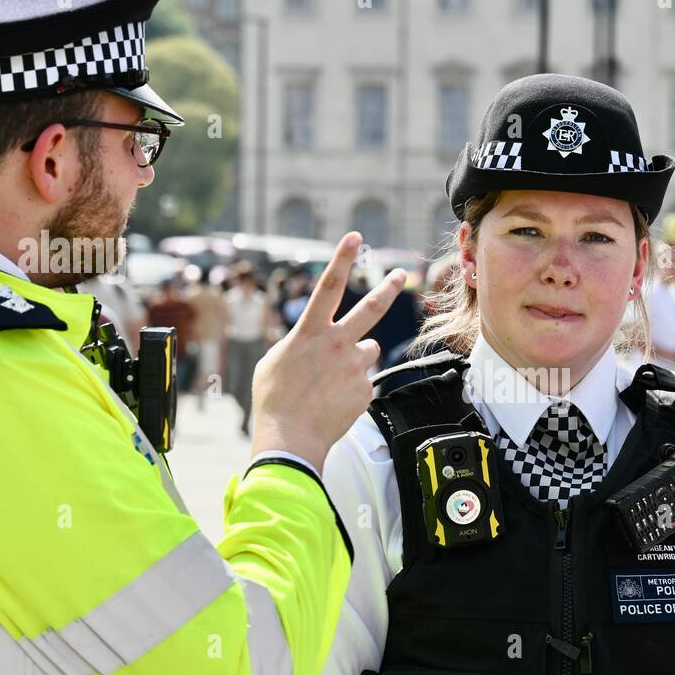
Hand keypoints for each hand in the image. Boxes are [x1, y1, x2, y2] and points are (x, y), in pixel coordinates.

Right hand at [250, 232, 405, 470]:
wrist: (291, 437)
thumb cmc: (274, 400)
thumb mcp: (275, 361)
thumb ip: (299, 344)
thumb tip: (313, 343)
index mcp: (309, 332)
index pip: (328, 286)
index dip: (342, 258)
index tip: (355, 237)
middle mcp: (337, 343)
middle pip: (370, 308)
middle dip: (387, 287)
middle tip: (401, 274)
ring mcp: (354, 366)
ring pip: (368, 351)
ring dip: (356, 359)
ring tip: (333, 381)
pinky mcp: (366, 388)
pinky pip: (364, 381)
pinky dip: (353, 388)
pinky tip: (335, 402)